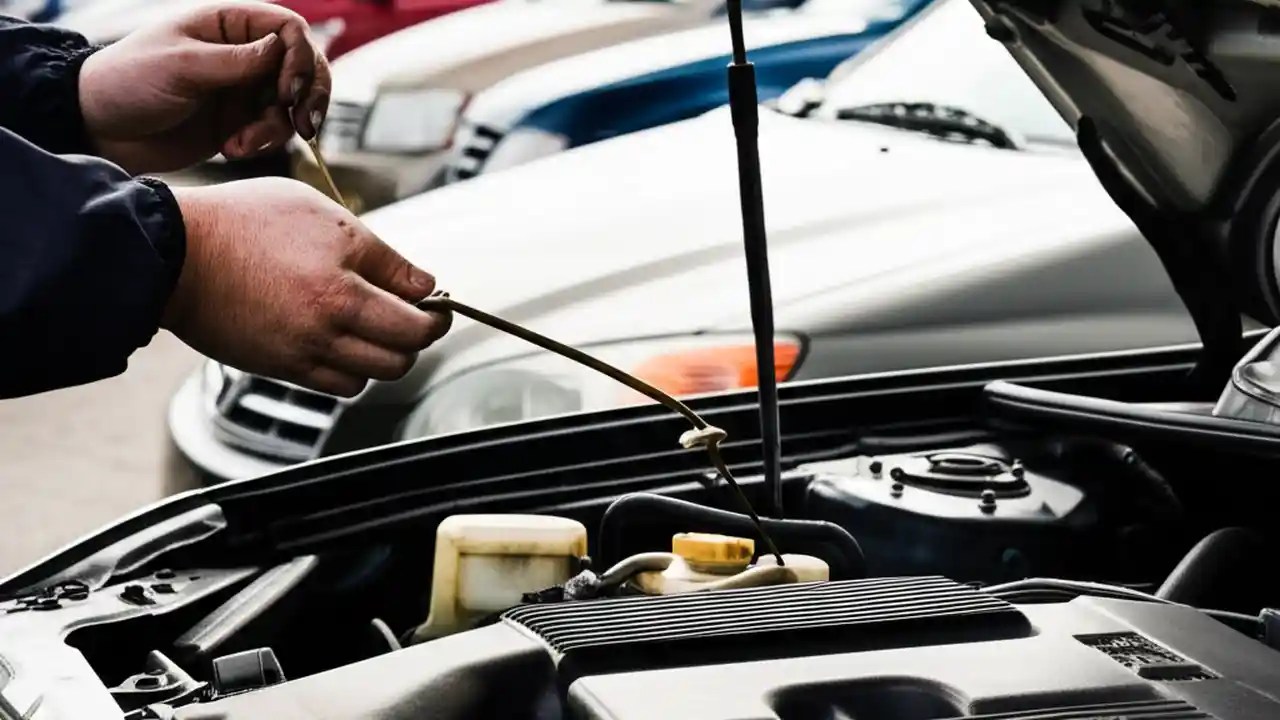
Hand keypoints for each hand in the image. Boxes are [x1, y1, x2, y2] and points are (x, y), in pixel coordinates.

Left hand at [79, 2, 329, 174]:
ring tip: (241, 144)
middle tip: (304, 126)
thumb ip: (236, 60)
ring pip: (291, 107)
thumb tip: (282, 49)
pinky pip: (271, 133)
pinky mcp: (238, 122)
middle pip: (304, 68)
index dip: (300, 59)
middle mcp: (243, 55)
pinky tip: (230, 150)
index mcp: (228, 25)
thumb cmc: (130, 82)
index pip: (289, 30)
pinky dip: (260, 144)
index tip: (289, 91)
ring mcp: (243, 90)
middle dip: (309, 98)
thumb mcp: (182, 65)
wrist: (100, 129)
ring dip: (276, 130)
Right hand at [164, 178, 451, 396]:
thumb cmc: (245, 222)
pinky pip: (337, 385)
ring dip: (384, 355)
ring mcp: (301, 355)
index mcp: (342, 290)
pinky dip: (351, 369)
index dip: (438, 315)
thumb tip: (423, 285)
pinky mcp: (279, 369)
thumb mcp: (323, 216)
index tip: (437, 305)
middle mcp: (325, 331)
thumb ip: (380, 254)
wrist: (174, 254)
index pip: (417, 321)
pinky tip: (342, 339)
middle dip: (417, 337)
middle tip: (412, 316)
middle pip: (402, 356)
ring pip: (372, 376)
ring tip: (374, 326)